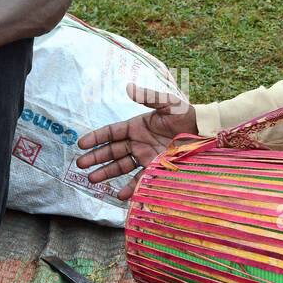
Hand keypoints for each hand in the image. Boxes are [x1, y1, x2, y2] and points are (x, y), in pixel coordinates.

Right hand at [75, 84, 198, 201]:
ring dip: (106, 173)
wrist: (201, 130)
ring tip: (92, 180)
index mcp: (135, 126)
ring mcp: (144, 156)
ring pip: (120, 166)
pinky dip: (130, 187)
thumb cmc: (184, 114)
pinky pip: (139, 179)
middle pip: (111, 151)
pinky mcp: (154, 167)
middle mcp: (136, 142)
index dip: (96, 138)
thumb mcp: (167, 103)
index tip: (81, 144)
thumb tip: (130, 88)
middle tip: (80, 165)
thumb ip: (148, 97)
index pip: (110, 133)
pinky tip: (119, 194)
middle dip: (95, 158)